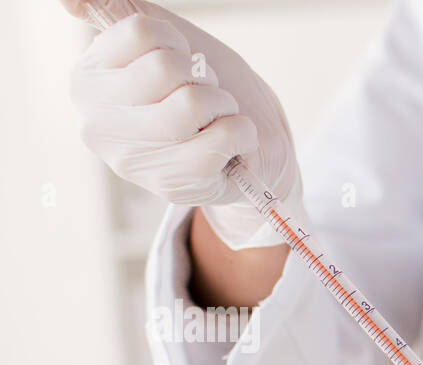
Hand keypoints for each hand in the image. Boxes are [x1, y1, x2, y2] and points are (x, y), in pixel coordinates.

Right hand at [68, 1, 300, 248]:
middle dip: (202, 77)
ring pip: (193, 103)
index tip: (182, 65)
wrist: (247, 144)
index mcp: (88, 79)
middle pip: (166, 67)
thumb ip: (117, 15)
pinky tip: (233, 142)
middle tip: (202, 98)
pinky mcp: (174, 184)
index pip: (140, 32)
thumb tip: (70, 0)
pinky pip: (223, 136)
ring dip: (222, 104)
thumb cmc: (200, 91)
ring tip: (216, 119)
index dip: (178, 43)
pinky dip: (243, 131)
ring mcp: (133, 159)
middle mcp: (97, 122)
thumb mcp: (161, 44)